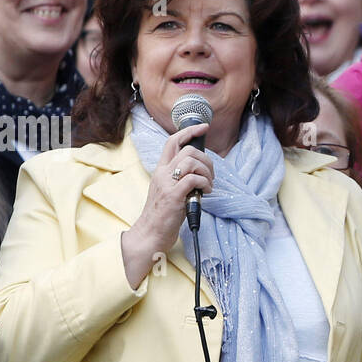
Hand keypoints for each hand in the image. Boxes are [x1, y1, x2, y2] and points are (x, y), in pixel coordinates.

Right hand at [128, 122, 213, 256]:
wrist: (150, 234)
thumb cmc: (163, 216)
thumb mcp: (170, 191)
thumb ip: (180, 179)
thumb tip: (200, 172)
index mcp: (161, 171)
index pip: (172, 142)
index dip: (189, 131)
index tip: (203, 127)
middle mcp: (162, 173)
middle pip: (187, 150)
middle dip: (206, 159)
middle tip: (210, 175)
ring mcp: (167, 183)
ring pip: (191, 161)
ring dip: (207, 172)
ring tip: (208, 186)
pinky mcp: (173, 196)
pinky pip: (194, 179)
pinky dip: (205, 184)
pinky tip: (206, 193)